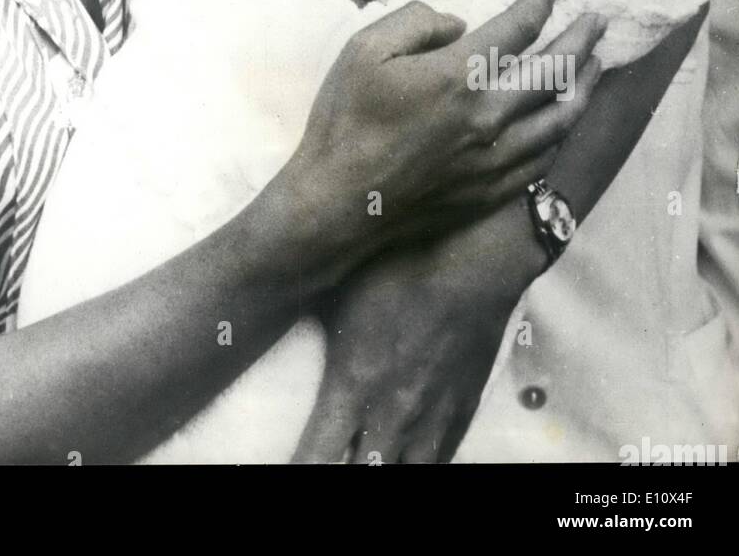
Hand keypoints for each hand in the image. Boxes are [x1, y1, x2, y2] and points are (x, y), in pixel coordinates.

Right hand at [277, 0, 604, 263]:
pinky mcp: (492, 191)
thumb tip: (458, 24)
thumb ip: (416, 21)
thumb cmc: (344, 121)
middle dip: (580, 40)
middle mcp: (489, 117)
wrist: (337, 204)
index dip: (538, 3)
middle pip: (554, 72)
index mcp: (458, 76)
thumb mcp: (363, 49)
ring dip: (583, 87)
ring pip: (560, 119)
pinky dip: (560, 133)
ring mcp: (495, 159)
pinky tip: (561, 122)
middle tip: (597, 21)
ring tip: (596, 66)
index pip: (517, 29)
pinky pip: (543, 158)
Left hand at [295, 206, 537, 463]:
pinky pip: (441, 461)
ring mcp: (431, 418)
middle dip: (341, 476)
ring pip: (405, 476)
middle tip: (327, 463)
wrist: (472, 263)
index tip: (290, 469)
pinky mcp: (462, 410)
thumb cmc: (400, 266)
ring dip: (382, 471)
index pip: (316, 459)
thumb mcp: (337, 290)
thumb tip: (266, 310)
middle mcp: (390, 414)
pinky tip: (406, 460)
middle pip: (363, 475)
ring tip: (366, 462)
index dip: (299, 472)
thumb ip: (307, 318)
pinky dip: (419, 465)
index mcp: (351, 386)